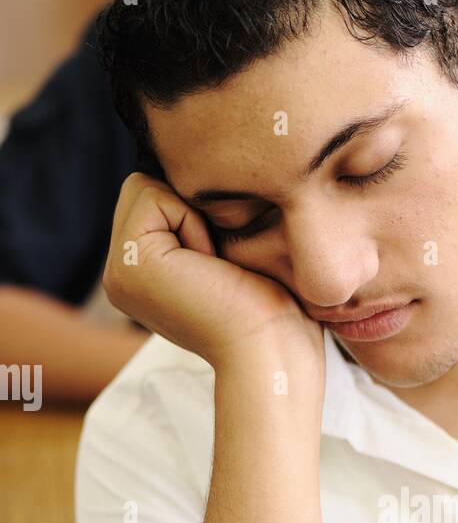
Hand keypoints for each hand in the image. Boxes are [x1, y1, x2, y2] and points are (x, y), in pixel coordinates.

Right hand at [102, 174, 324, 385]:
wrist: (274, 354)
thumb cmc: (274, 312)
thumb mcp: (233, 255)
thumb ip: (201, 221)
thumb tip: (200, 168)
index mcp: (142, 274)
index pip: (153, 196)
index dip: (197, 209)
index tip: (226, 263)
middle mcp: (121, 274)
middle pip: (144, 185)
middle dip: (190, 208)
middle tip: (220, 263)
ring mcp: (118, 271)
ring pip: (146, 185)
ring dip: (194, 215)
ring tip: (216, 266)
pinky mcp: (129, 265)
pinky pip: (154, 196)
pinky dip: (193, 222)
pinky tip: (211, 266)